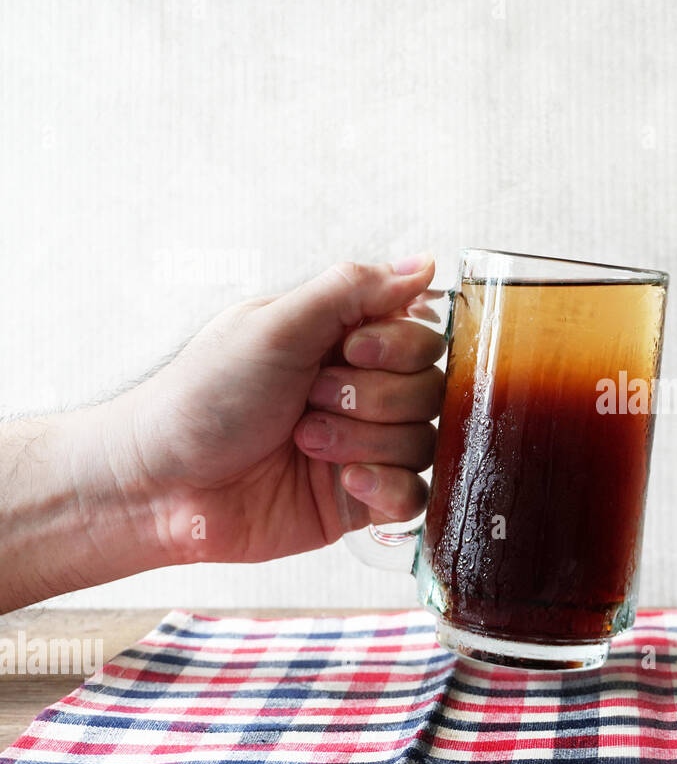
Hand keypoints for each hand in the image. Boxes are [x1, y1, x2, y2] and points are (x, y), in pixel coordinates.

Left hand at [119, 256, 443, 563]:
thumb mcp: (276, 325)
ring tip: (304, 441)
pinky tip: (343, 482)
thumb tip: (427, 262)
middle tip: (309, 400)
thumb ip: (354, 289)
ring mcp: (364, 447)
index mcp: (343, 342)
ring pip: (422, 441)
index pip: (423, 337)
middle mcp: (361, 391)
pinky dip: (386, 487)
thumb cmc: (203, 396)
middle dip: (370, 398)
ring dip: (362, 441)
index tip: (350, 351)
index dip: (398, 347)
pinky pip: (414, 495)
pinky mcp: (361, 500)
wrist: (161, 484)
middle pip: (428, 390)